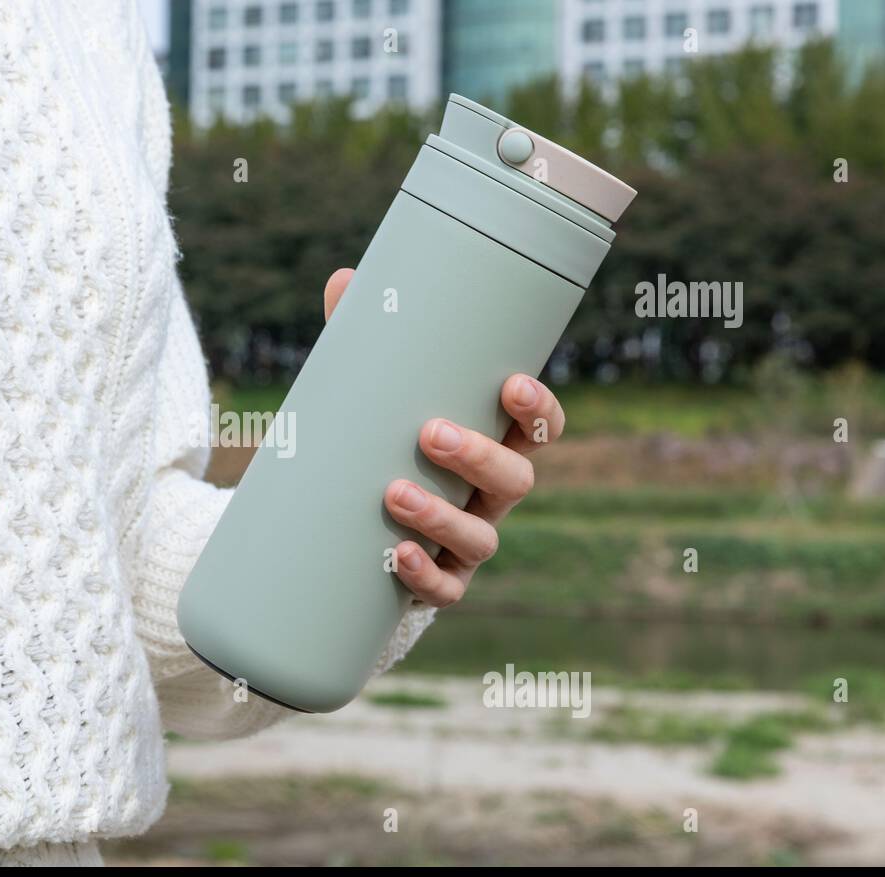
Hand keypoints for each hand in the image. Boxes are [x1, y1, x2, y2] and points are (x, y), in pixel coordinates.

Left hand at [323, 268, 563, 607]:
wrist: (352, 531)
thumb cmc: (379, 443)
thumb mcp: (373, 395)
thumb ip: (363, 340)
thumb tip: (345, 278)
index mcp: (491, 444)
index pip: (539, 428)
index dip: (538, 409)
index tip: (511, 384)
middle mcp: (490, 497)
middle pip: (515, 480)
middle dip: (479, 456)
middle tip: (430, 432)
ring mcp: (468, 543)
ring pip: (482, 538)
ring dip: (442, 516)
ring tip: (393, 493)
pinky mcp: (438, 582)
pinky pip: (447, 589)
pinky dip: (425, 575)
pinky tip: (398, 555)